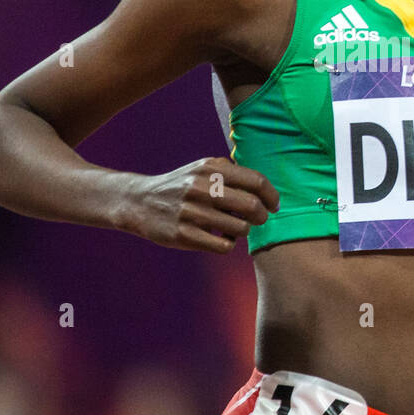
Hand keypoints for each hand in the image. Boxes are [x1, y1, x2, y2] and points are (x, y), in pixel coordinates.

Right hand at [122, 156, 279, 252]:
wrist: (140, 201)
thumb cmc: (181, 186)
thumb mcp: (203, 169)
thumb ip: (232, 172)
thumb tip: (266, 189)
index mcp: (211, 168)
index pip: (257, 181)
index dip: (272, 196)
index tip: (274, 206)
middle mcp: (202, 187)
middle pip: (252, 206)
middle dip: (261, 216)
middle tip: (258, 219)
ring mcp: (192, 212)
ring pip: (241, 229)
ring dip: (243, 231)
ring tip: (233, 228)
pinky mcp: (183, 235)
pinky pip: (224, 246)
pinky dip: (228, 244)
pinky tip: (219, 238)